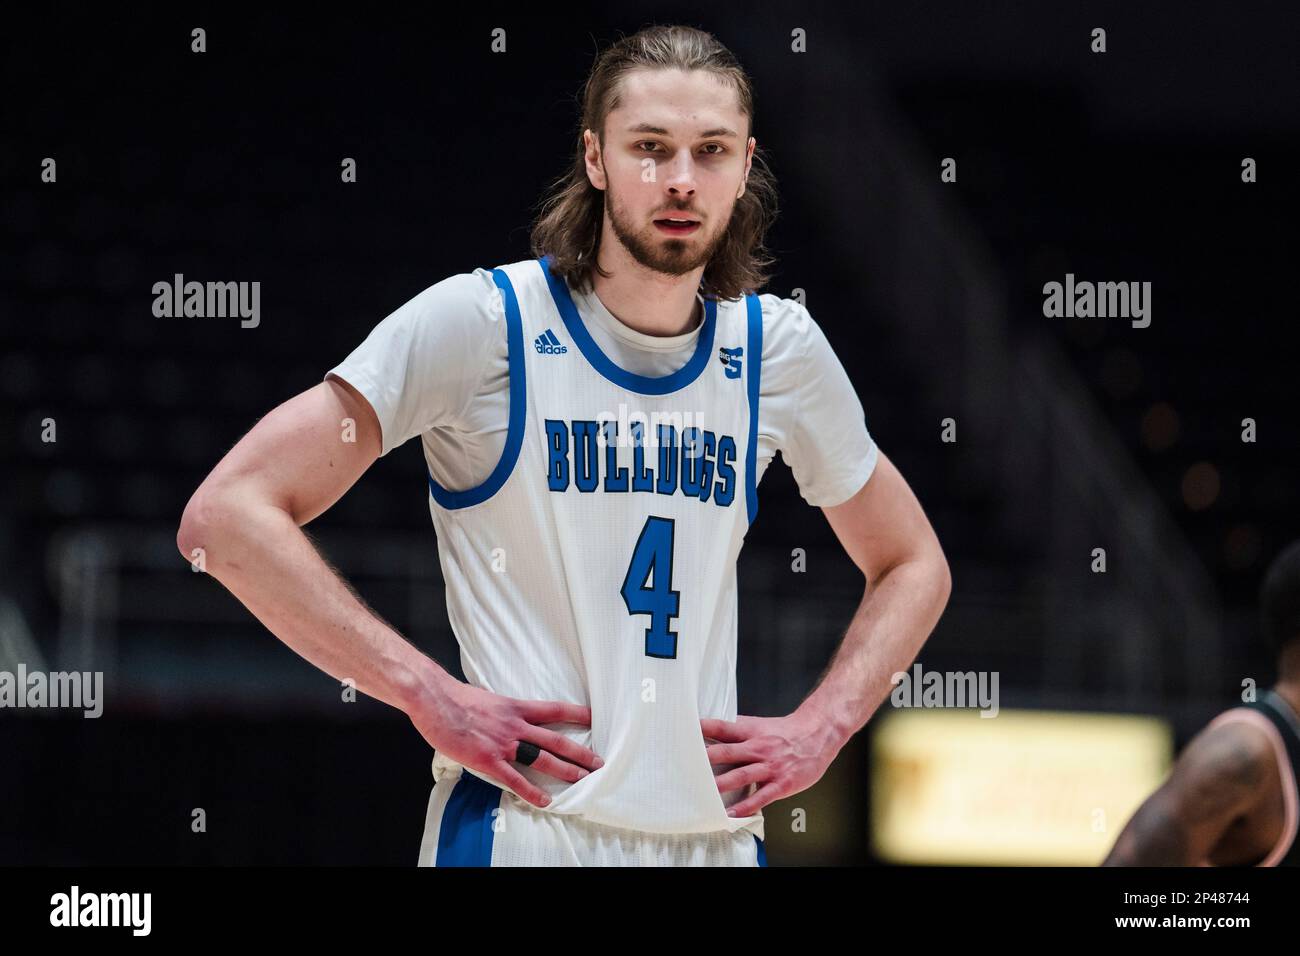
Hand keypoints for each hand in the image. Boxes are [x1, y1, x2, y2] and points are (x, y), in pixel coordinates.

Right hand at [408, 674, 603, 808]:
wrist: (435, 700)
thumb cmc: (458, 699)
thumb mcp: (490, 699)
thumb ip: (506, 711)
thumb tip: (513, 716)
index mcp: (516, 707)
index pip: (554, 709)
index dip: (577, 714)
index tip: (595, 718)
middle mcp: (516, 725)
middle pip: (556, 739)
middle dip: (579, 752)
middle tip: (598, 762)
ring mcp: (503, 743)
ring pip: (542, 758)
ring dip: (565, 770)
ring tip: (583, 780)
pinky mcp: (488, 760)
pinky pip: (514, 778)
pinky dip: (531, 791)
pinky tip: (545, 800)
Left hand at [701, 712, 838, 817]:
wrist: (818, 734)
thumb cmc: (786, 732)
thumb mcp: (760, 726)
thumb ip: (739, 732)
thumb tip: (713, 734)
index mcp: (751, 731)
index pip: (723, 727)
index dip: (703, 729)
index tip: (685, 733)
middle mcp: (758, 747)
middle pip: (727, 752)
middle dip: (707, 760)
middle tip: (688, 767)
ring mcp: (770, 766)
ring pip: (742, 775)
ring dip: (722, 784)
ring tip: (705, 793)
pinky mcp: (782, 783)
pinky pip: (762, 796)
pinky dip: (747, 806)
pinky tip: (733, 814)